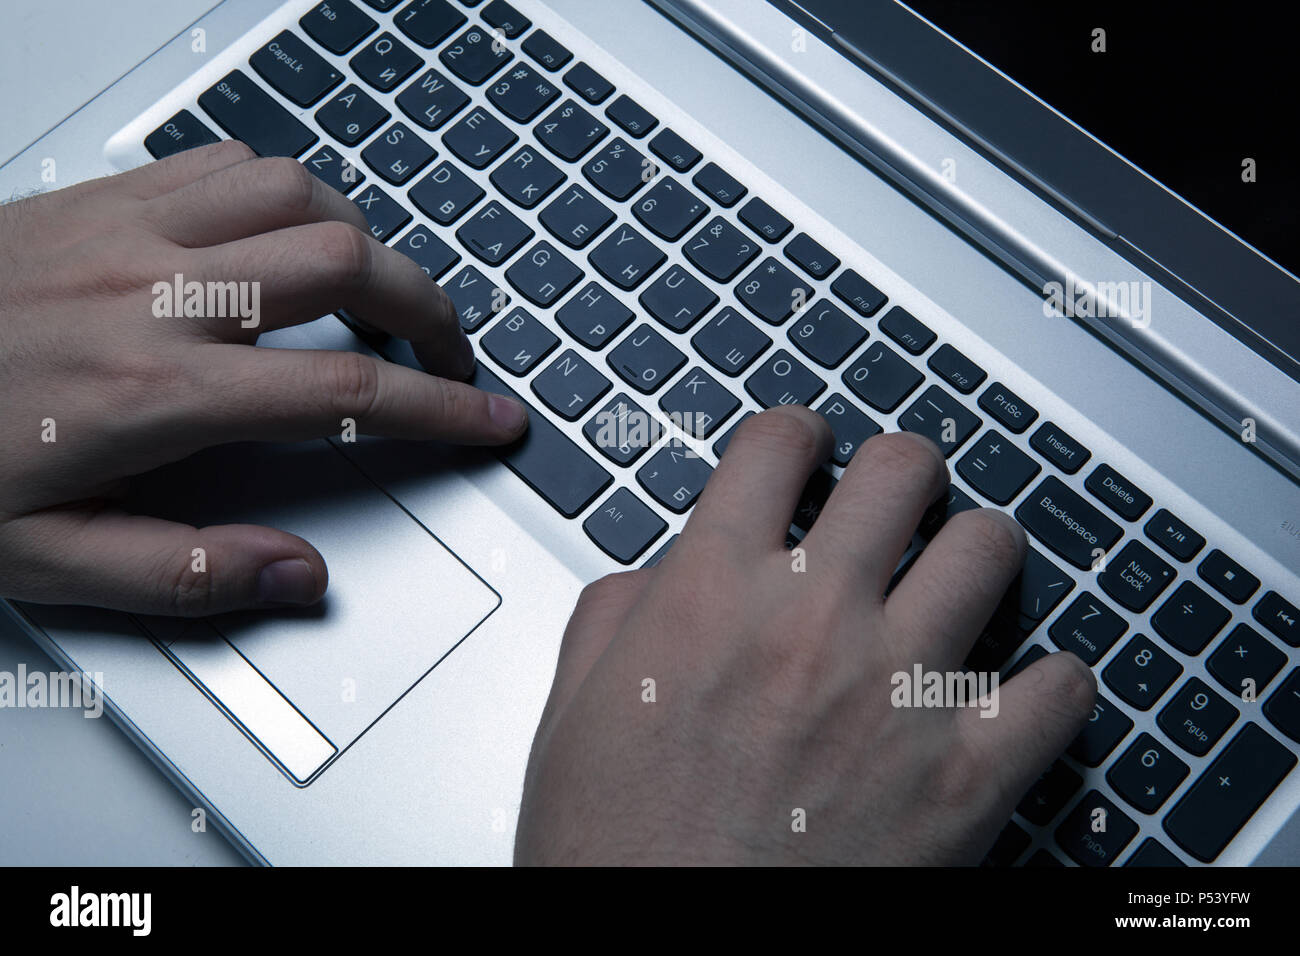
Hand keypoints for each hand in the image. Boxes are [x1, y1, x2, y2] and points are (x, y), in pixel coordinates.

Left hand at [0, 141, 525, 615]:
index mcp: (156, 394)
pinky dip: (291, 194)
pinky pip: (229, 163)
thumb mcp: (45, 560)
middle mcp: (155, 295)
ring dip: (366, 242)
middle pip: (349, 267)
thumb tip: (296, 574)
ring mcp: (128, 230)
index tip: (490, 418)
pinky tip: (291, 236)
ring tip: (378, 294)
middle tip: (449, 356)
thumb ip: (187, 574)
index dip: (442, 409)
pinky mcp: (100, 195)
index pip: (345, 394)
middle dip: (430, 311)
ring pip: (301, 195)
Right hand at [515, 407, 1093, 864]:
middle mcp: (811, 621)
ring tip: (960, 577)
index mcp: (709, 592)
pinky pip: (1059, 689)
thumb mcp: (573, 708)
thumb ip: (619, 611)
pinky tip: (1020, 693)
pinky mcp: (963, 777)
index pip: (775, 443)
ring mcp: (898, 691)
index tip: (807, 449)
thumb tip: (665, 572)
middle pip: (901, 470)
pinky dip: (1050, 683)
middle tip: (897, 500)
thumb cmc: (612, 850)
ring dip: (976, 552)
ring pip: (989, 547)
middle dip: (901, 473)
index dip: (796, 433)